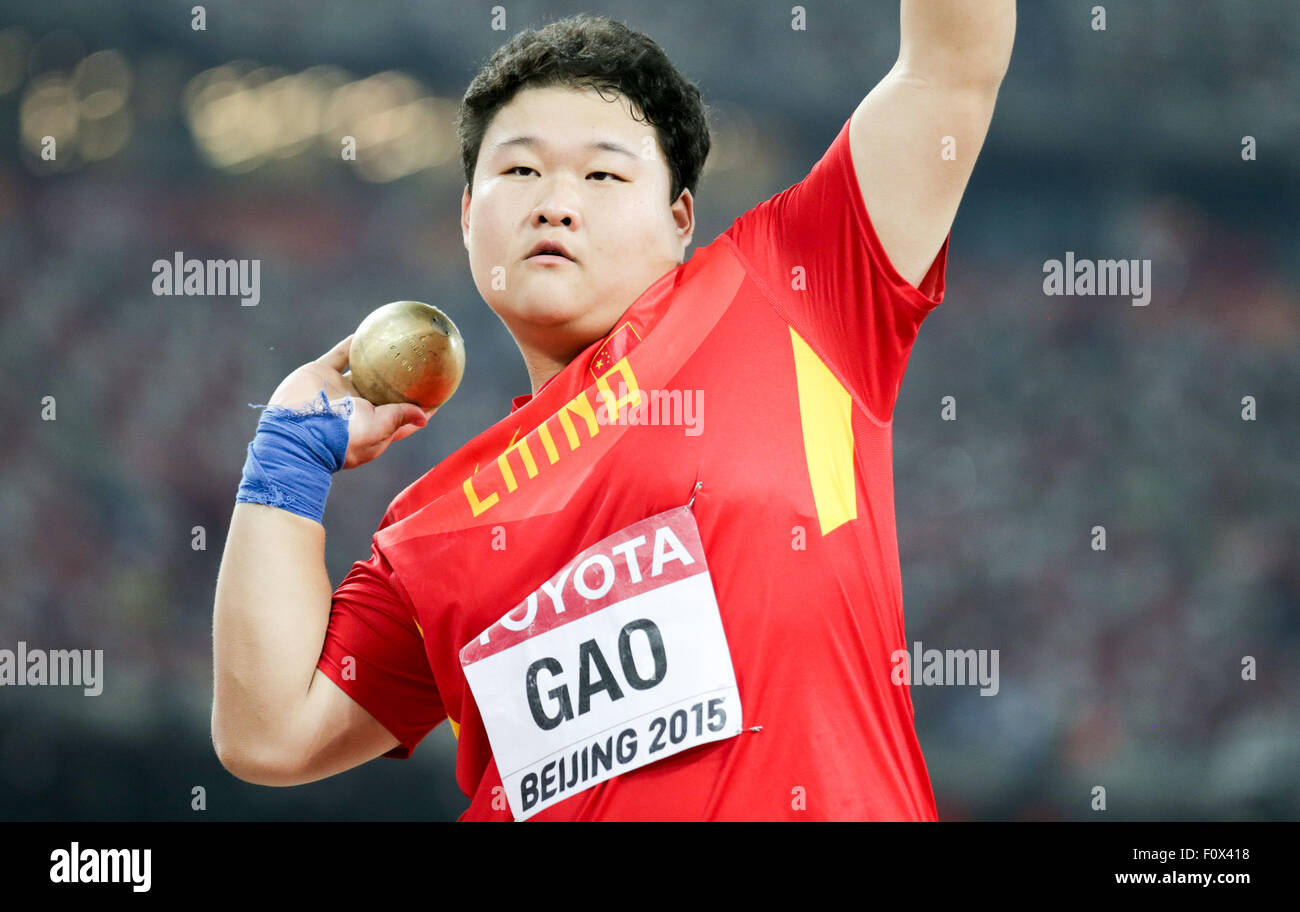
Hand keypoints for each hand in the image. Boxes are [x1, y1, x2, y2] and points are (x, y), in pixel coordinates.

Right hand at [266, 334, 435, 470]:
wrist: (293, 432)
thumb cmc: (340, 439)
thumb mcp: (376, 431)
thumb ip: (399, 419)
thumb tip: (426, 416)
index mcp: (373, 425)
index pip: (404, 416)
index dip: (422, 405)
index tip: (440, 391)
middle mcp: (357, 407)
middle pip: (386, 390)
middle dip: (402, 378)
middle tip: (421, 359)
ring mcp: (338, 390)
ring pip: (363, 369)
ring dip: (377, 357)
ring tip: (396, 340)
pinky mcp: (321, 374)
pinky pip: (341, 355)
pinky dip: (352, 344)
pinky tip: (368, 330)